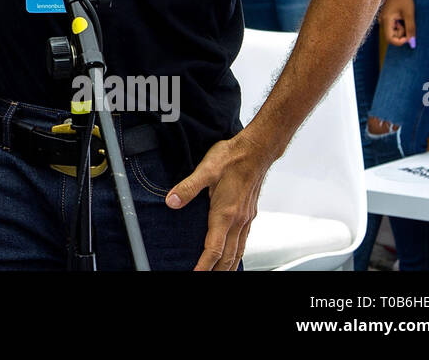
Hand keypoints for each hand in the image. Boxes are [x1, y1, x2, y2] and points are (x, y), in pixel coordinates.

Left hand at [166, 130, 274, 269]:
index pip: (214, 249)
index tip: (195, 274)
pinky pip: (243, 241)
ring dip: (228, 266)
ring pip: (238, 251)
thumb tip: (172, 201)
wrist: (256, 150)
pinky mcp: (249, 213)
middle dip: (216, 271)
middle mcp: (238, 220)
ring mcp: (246, 218)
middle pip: (227, 256)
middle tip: (203, 278)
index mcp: (226, 213)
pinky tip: (233, 254)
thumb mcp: (206, 169)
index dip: (203, 266)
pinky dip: (237, 254)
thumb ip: (187, 188)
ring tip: (219, 274)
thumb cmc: (232, 158)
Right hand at [380, 0, 415, 46]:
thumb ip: (410, 29)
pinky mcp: (387, 18)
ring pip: (393, 32)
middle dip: (402, 34)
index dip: (400, 41)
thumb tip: (412, 43)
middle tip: (407, 22)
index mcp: (386, 20)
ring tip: (405, 17)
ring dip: (402, 29)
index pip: (390, 39)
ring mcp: (384, 20)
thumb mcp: (409, 14)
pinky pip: (393, 27)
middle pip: (392, 36)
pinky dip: (400, 25)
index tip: (409, 36)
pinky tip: (403, 17)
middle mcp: (382, 22)